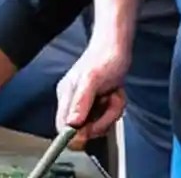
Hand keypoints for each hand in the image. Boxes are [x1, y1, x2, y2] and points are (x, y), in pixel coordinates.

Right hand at [55, 35, 131, 149]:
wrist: (117, 46)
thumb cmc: (104, 57)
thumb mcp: (92, 79)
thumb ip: (81, 101)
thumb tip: (72, 123)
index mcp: (66, 95)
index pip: (63, 127)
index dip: (76, 134)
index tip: (91, 131)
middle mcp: (74, 102)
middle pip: (84, 130)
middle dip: (101, 119)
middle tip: (108, 102)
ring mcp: (87, 104)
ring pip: (99, 124)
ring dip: (111, 113)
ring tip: (113, 95)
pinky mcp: (98, 104)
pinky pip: (107, 117)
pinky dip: (115, 108)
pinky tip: (115, 94)